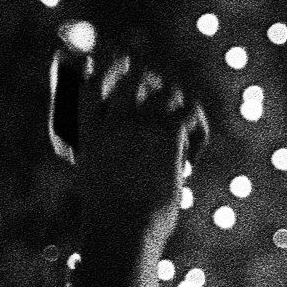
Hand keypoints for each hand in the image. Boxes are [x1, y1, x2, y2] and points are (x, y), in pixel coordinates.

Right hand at [74, 54, 208, 249]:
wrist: (125, 228)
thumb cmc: (112, 216)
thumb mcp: (101, 182)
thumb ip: (112, 156)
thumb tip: (134, 148)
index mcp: (88, 133)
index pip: (91, 85)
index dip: (108, 68)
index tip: (122, 59)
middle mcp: (112, 121)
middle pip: (135, 78)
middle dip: (153, 81)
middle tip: (167, 97)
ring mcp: (140, 123)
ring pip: (169, 93)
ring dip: (179, 109)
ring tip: (182, 138)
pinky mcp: (168, 131)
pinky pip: (190, 113)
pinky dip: (197, 134)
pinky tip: (191, 161)